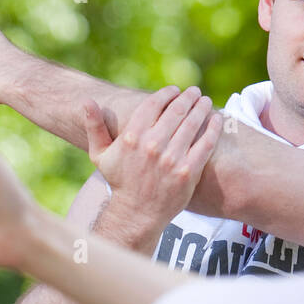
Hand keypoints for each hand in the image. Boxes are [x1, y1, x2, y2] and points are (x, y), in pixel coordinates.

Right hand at [85, 85, 223, 228]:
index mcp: (132, 136)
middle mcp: (152, 145)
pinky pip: (205, 144)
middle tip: (194, 92)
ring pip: (192, 123)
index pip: (154, 104)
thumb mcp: (100, 154)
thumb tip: (86, 100)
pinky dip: (213, 128)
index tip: (174, 90)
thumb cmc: (119, 181)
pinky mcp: (188, 172)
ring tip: (205, 101)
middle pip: (176, 111)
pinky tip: (217, 119)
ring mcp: (172, 158)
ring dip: (201, 108)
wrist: (137, 213)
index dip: (167, 93)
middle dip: (188, 97)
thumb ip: (94, 126)